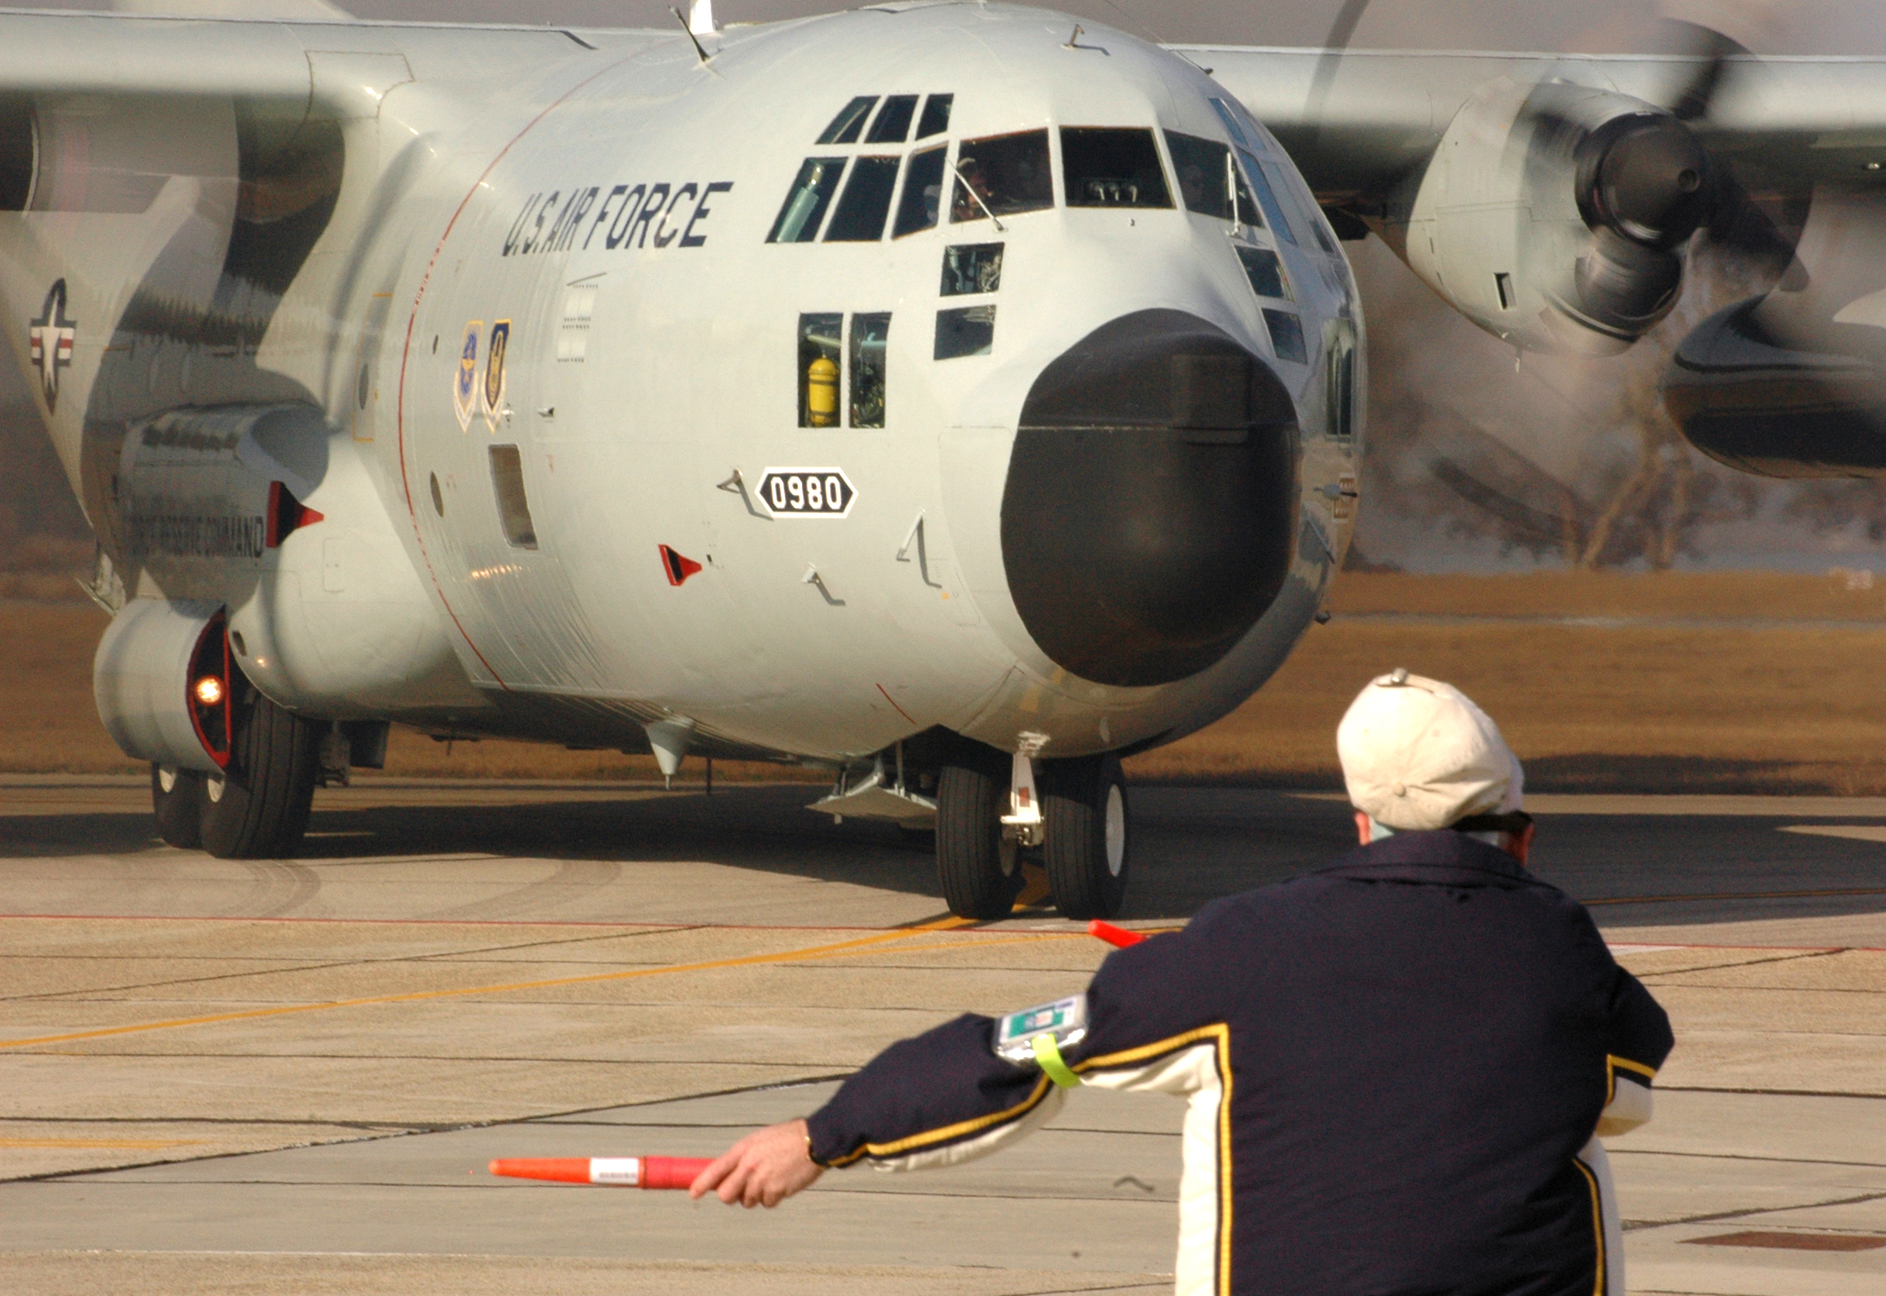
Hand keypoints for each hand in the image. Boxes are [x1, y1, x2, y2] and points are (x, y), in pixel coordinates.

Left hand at [689, 1118, 823, 1207]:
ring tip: (771, 1178)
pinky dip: (773, 1197)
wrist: (814, 1141)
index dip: (701, 1184)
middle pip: (726, 1195)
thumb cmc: (787, 1138)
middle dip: (732, 1196)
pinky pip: (767, 1203)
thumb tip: (729, 1175)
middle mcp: (749, 1165)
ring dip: (757, 1195)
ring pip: (748, 1201)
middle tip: (741, 1191)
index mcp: (743, 1149)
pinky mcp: (776, 1191)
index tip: (693, 1193)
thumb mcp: (759, 1140)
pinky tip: (782, 1182)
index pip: (715, 1169)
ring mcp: (762, 1179)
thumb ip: (742, 1157)